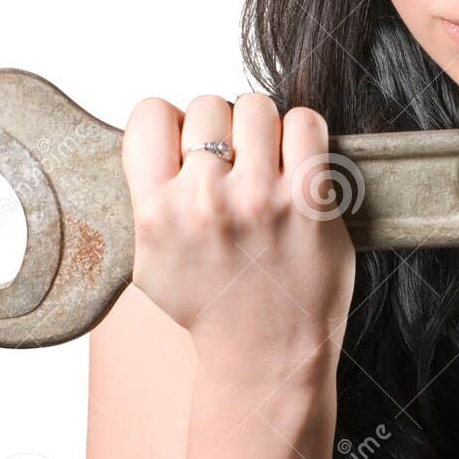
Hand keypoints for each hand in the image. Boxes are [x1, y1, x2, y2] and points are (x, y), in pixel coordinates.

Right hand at [121, 91, 357, 387]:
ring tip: (264, 161)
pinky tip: (295, 160)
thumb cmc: (211, 303)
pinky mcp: (310, 199)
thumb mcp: (151, 258)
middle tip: (230, 162)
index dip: (168, 123)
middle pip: (207, 106)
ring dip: (261, 128)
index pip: (149, 114)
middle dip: (219, 128)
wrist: (266, 352)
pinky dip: (302, 131)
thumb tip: (154, 135)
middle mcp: (205, 201)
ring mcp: (261, 198)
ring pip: (255, 106)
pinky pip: (306, 122)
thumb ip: (148, 197)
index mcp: (156, 212)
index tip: (182, 145)